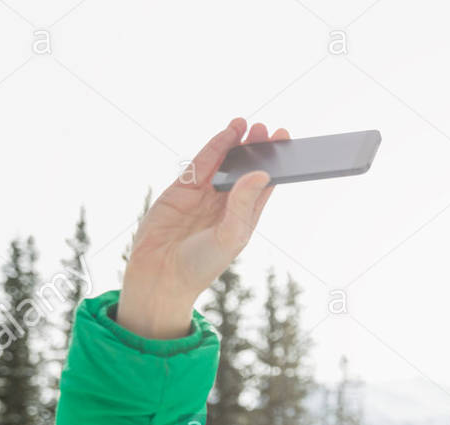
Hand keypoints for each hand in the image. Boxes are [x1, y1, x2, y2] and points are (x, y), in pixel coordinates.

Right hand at [117, 118, 288, 338]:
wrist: (161, 274)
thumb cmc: (201, 264)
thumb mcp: (229, 236)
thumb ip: (243, 204)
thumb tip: (261, 174)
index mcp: (242, 218)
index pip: (263, 188)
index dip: (276, 166)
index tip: (288, 147)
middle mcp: (225, 204)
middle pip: (245, 170)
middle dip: (258, 150)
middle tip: (271, 130)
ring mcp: (203, 195)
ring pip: (224, 162)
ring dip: (237, 143)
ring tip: (251, 125)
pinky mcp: (182, 188)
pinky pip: (201, 163)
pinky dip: (215, 146)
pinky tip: (229, 133)